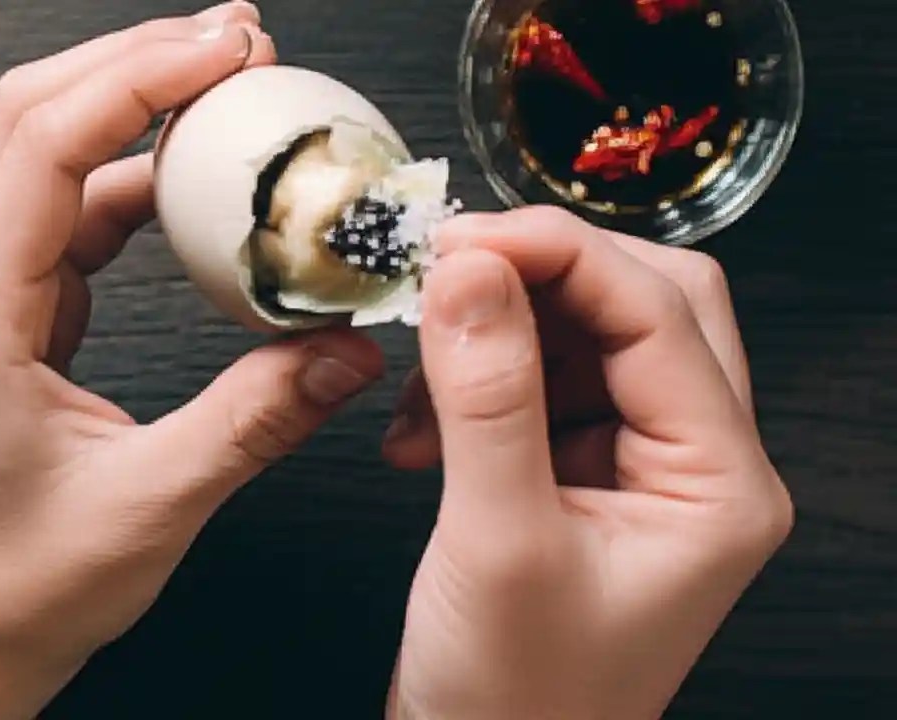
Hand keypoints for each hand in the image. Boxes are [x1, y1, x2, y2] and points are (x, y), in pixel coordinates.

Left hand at [0, 5, 383, 718]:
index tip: (230, 50)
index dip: (143, 77)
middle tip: (239, 39)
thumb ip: (257, 416)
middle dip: (138, 60)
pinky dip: (141, 179)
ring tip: (231, 86)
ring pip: (54, 153)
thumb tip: (346, 349)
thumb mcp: (153, 501)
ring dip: (138, 108)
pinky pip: (77, 213)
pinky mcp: (16, 310)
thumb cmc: (20, 583)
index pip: (50, 141)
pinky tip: (203, 180)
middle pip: (37, 114)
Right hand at [382, 208, 792, 719]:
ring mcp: (642, 469)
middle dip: (540, 279)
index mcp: (720, 485)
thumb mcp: (497, 541)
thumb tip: (467, 270)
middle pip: (643, 305)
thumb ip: (488, 398)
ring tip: (422, 384)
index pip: (659, 314)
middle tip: (446, 272)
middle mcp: (698, 466)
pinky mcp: (584, 476)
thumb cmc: (515, 700)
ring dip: (496, 337)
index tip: (460, 239)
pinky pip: (540, 385)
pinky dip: (475, 384)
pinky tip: (420, 431)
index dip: (558, 255)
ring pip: (585, 338)